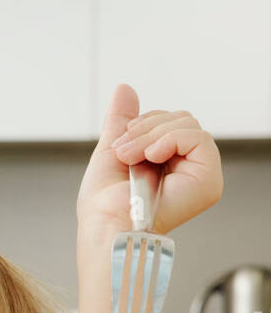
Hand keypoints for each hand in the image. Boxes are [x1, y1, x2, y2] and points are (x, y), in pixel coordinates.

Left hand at [76, 83, 222, 243]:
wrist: (106, 225)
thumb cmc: (103, 204)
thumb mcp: (113, 149)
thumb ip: (123, 121)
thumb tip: (125, 88)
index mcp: (170, 164)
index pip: (170, 122)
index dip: (145, 124)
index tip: (120, 144)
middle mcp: (189, 170)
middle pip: (181, 119)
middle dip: (147, 129)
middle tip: (124, 153)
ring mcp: (201, 175)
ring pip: (188, 124)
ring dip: (152, 135)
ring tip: (132, 158)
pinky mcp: (208, 180)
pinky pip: (197, 136)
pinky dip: (170, 139)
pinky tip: (152, 156)